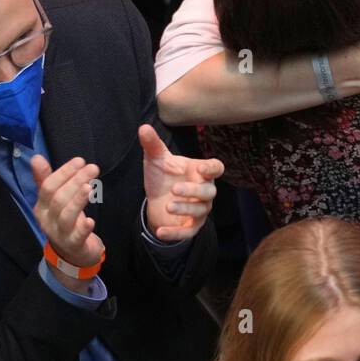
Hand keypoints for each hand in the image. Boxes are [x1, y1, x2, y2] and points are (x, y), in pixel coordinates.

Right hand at [30, 155, 105, 268]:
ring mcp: (59, 233)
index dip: (63, 173)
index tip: (80, 160)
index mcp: (41, 206)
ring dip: (78, 201)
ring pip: (66, 215)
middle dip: (75, 181)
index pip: (48, 187)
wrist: (71, 253)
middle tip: (92, 168)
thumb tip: (36, 157)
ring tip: (90, 187)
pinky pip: (77, 236)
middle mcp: (47, 219)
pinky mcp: (73, 244)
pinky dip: (83, 228)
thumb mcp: (53, 200)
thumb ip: (46, 179)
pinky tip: (91, 221)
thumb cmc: (64, 220)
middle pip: (58, 198)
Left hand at [140, 125, 224, 242]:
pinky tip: (161, 231)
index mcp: (200, 172)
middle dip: (193, 190)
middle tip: (175, 189)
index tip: (202, 168)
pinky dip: (176, 233)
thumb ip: (152, 145)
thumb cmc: (162, 177)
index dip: (212, 168)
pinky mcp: (190, 226)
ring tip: (168, 205)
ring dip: (185, 208)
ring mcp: (199, 209)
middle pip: (209, 191)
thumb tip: (143, 127)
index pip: (216, 168)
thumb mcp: (155, 160)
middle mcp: (204, 191)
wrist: (155, 201)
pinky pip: (188, 232)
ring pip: (200, 210)